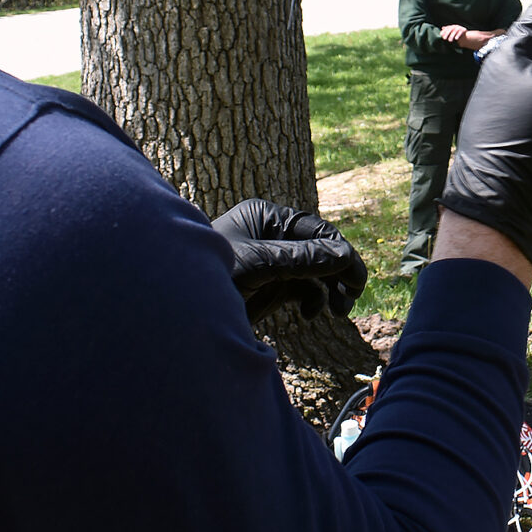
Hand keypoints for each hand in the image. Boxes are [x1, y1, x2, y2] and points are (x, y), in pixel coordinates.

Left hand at [211, 199, 369, 323]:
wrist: (178, 312)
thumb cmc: (207, 276)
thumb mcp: (256, 265)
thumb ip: (300, 259)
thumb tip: (343, 255)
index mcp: (266, 217)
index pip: (315, 228)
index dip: (339, 251)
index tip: (353, 277)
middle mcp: (272, 236)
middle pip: (320, 249)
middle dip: (338, 272)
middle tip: (352, 296)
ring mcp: (272, 262)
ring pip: (316, 272)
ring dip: (330, 289)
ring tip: (339, 311)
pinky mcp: (271, 287)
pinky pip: (304, 290)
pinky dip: (313, 301)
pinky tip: (309, 315)